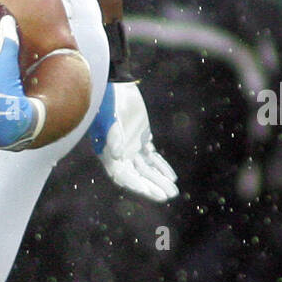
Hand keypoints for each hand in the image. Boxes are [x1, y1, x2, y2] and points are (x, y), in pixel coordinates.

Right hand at [89, 81, 177, 201]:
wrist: (114, 86)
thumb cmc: (108, 102)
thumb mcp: (108, 117)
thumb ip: (112, 135)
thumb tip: (116, 155)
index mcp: (107, 153)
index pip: (123, 176)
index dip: (136, 185)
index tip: (150, 192)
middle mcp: (119, 154)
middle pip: (137, 176)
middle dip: (152, 187)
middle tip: (167, 196)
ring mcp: (131, 147)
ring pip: (147, 169)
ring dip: (159, 180)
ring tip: (174, 191)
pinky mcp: (142, 139)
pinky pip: (153, 158)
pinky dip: (162, 167)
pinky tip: (172, 177)